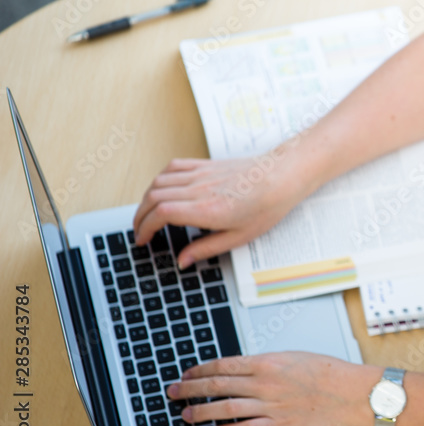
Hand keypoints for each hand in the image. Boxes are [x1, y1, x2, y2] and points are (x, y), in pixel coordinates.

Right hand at [132, 154, 302, 267]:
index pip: (161, 215)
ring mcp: (201, 174)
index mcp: (207, 210)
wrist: (282, 177)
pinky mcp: (205, 164)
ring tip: (147, 214)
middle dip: (140, 217)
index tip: (142, 240)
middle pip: (153, 198)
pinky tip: (162, 190)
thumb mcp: (239, 237)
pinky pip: (173, 167)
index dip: (145, 228)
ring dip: (146, 199)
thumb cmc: (267, 207)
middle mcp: (199, 189)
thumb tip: (183, 261)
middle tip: (140, 232)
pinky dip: (161, 179)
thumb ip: (206, 249)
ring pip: (159, 182)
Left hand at [165, 353, 380, 425]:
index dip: (200, 370)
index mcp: (267, 361)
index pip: (223, 365)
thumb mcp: (293, 357)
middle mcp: (264, 382)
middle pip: (217, 385)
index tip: (188, 373)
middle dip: (190, 389)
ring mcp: (270, 405)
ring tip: (186, 415)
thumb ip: (267, 363)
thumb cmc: (328, 372)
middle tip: (173, 392)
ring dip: (201, 412)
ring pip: (225, 408)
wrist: (350, 392)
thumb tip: (244, 369)